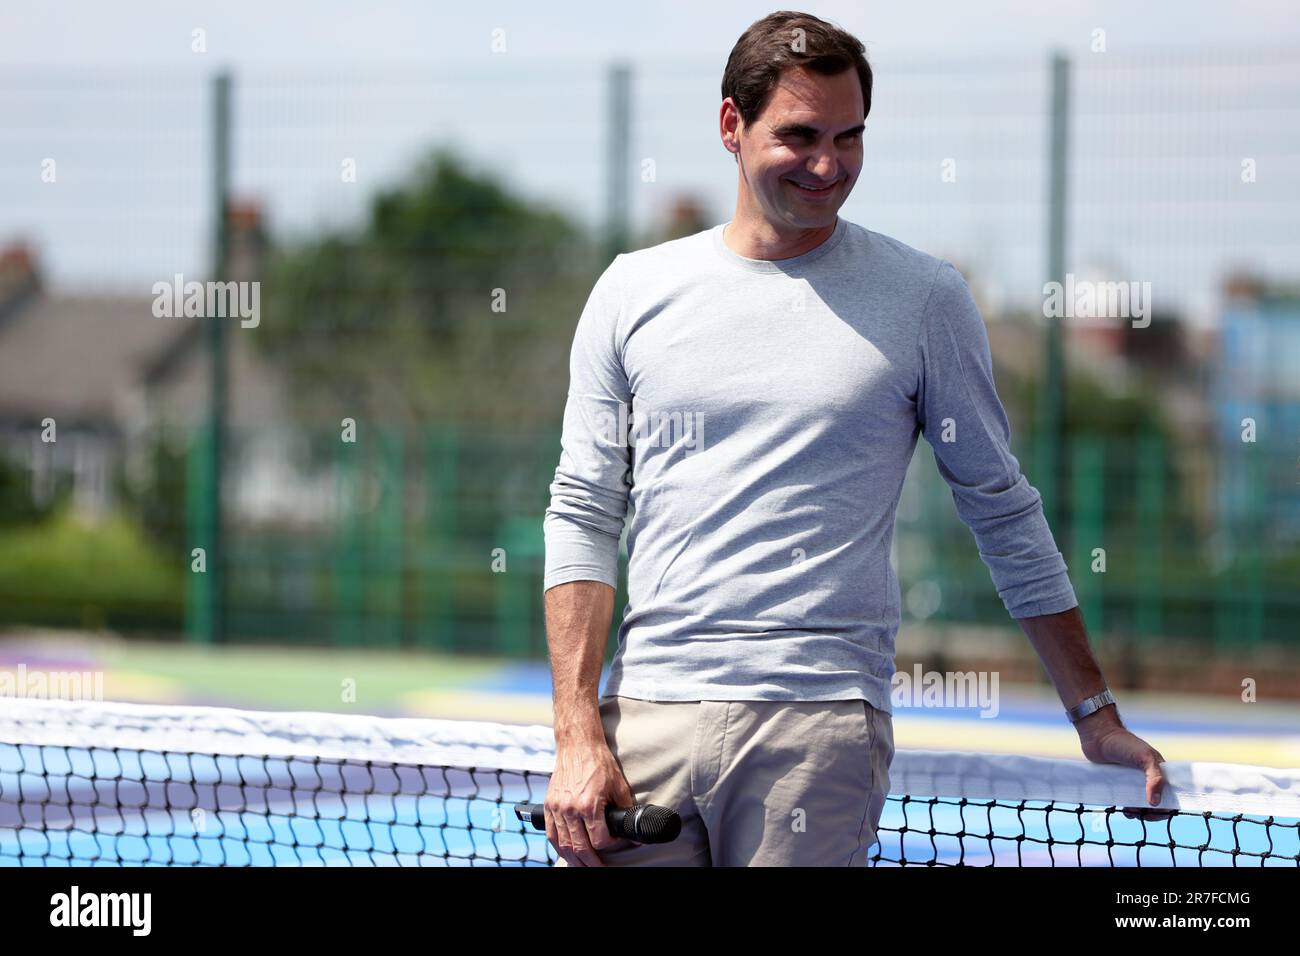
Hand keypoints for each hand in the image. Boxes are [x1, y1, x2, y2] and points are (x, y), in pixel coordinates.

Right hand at [544, 742, 636, 866]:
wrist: (578, 745)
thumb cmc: (599, 763)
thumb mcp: (619, 786)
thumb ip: (626, 809)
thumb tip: (634, 828)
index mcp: (589, 805)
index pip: (599, 840)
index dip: (611, 845)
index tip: (616, 842)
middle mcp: (570, 809)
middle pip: (580, 848)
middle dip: (592, 863)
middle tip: (600, 868)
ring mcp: (556, 808)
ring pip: (563, 845)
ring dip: (574, 859)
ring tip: (584, 865)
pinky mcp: (548, 804)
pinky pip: (551, 834)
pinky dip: (559, 847)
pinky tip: (567, 852)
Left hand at [1074, 708, 1167, 812]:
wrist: (1098, 736)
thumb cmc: (1123, 742)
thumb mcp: (1144, 757)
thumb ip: (1155, 778)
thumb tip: (1155, 803)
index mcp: (1159, 771)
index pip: (1171, 794)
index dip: (1167, 807)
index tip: (1155, 813)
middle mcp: (1148, 777)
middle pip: (1156, 802)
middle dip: (1150, 812)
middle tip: (1138, 814)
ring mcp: (1132, 780)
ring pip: (1139, 803)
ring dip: (1137, 812)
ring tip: (1128, 812)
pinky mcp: (1118, 782)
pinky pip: (1125, 799)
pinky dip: (1126, 807)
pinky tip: (1121, 808)